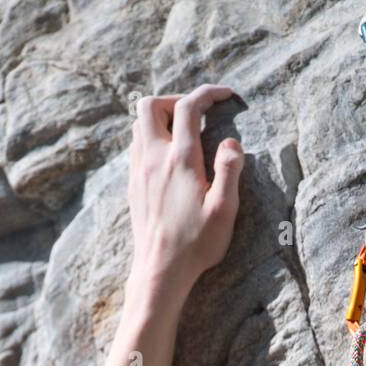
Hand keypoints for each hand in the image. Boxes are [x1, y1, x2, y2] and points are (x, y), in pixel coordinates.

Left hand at [128, 84, 244, 296]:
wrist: (160, 272)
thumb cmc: (195, 245)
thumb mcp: (224, 211)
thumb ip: (230, 171)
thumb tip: (232, 142)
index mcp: (180, 160)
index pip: (188, 107)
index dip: (208, 93)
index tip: (226, 95)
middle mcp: (154, 160)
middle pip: (150, 105)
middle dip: (175, 100)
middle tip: (197, 114)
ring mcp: (139, 173)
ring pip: (138, 125)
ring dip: (160, 119)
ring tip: (183, 132)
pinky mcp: (133, 187)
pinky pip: (136, 147)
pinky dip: (151, 139)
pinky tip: (169, 158)